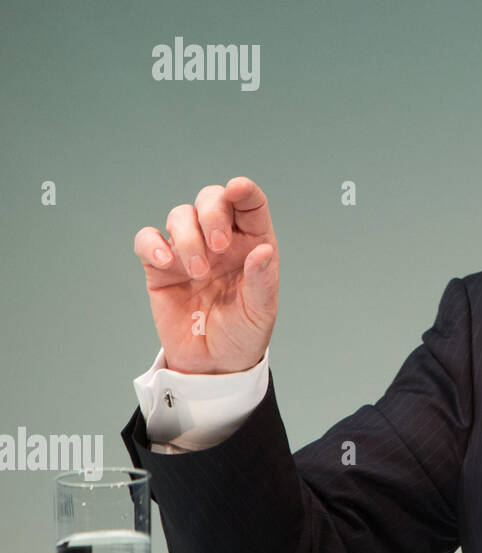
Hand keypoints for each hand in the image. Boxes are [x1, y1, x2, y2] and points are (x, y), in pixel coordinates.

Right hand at [133, 177, 278, 373]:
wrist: (213, 364)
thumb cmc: (243, 333)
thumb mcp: (261, 311)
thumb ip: (262, 281)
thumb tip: (263, 251)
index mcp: (252, 242)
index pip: (249, 204)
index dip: (243, 190)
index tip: (237, 188)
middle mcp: (220, 240)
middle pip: (211, 199)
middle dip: (212, 213)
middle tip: (219, 248)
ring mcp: (188, 250)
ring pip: (180, 215)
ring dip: (187, 237)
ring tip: (198, 272)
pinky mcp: (160, 267)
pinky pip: (147, 240)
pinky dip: (151, 244)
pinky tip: (164, 262)